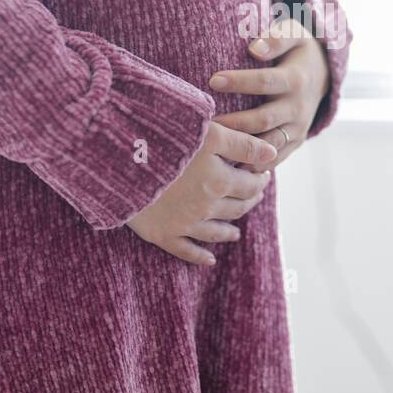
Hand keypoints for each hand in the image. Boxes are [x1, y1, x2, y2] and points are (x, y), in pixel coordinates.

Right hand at [127, 122, 275, 265]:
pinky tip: (209, 260)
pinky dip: (200, 256)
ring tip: (236, 232)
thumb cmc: (165, 138)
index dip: (260, 178)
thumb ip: (243, 143)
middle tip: (254, 196)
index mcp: (219, 181)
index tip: (263, 174)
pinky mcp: (161, 233)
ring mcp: (183, 223)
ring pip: (216, 232)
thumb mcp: (209, 133)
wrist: (119, 160)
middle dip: (249, 201)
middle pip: (236, 208)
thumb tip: (273, 153)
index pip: (250, 184)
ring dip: (229, 231)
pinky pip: (186, 250)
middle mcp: (206, 207)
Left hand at [209, 18, 330, 172]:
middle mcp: (298, 107)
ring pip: (269, 145)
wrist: (322, 75)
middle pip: (264, 119)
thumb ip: (276, 38)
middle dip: (234, 122)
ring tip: (214, 149)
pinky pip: (274, 158)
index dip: (240, 81)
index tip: (213, 79)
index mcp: (296, 79)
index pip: (265, 81)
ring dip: (242, 149)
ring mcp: (297, 129)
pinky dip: (254, 164)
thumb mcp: (294, 34)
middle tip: (206, 122)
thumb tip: (255, 48)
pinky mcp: (294, 143)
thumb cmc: (298, 50)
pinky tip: (229, 165)